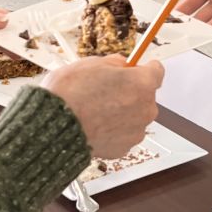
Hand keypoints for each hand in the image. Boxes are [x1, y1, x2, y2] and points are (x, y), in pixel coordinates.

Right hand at [43, 55, 163, 158]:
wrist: (54, 126)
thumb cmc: (70, 94)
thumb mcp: (91, 63)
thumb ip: (114, 63)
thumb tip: (121, 65)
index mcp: (142, 83)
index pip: (157, 71)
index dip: (142, 69)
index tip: (135, 69)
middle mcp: (146, 108)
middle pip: (145, 96)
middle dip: (129, 92)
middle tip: (105, 90)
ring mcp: (136, 130)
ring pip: (134, 117)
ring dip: (121, 113)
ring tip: (95, 110)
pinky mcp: (124, 148)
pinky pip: (123, 135)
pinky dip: (113, 131)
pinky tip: (94, 125)